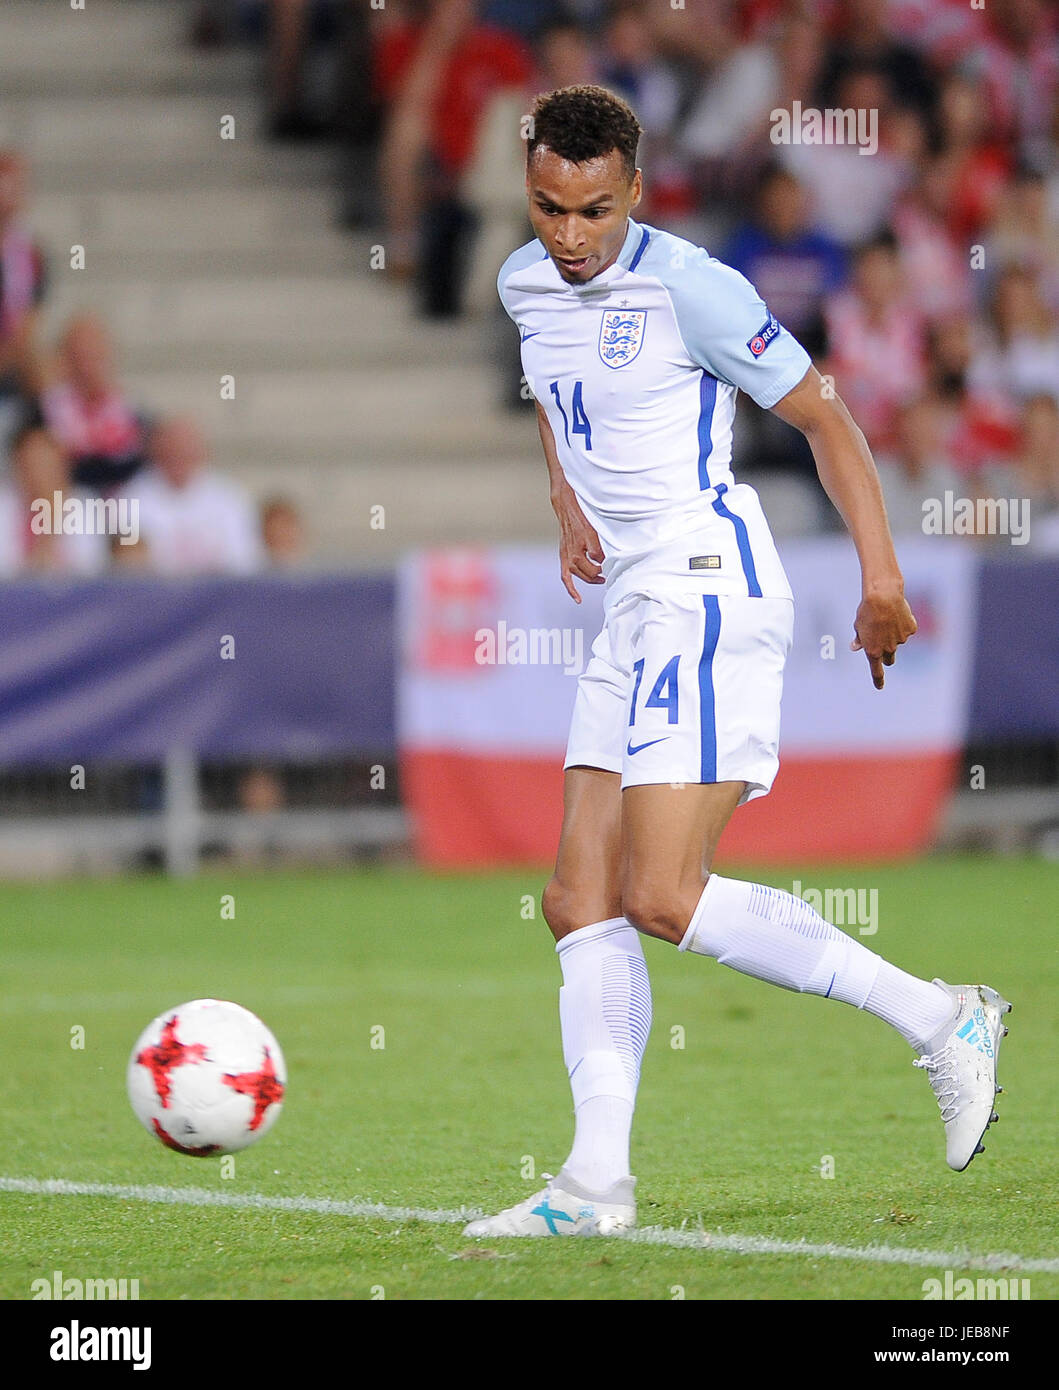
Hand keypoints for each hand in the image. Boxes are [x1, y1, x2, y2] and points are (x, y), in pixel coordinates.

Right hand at [552, 482, 603, 602]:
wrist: (567, 504)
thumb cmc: (584, 513)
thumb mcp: (598, 526)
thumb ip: (603, 543)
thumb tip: (608, 558)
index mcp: (586, 543)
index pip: (599, 562)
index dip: (608, 565)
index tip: (615, 564)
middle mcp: (575, 551)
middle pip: (589, 571)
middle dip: (600, 574)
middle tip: (610, 574)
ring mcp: (568, 554)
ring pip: (578, 574)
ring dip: (589, 579)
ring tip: (601, 580)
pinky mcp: (563, 555)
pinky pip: (565, 575)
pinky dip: (571, 588)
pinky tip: (578, 599)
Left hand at [851, 583, 917, 688]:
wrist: (883, 596)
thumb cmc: (867, 610)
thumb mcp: (859, 625)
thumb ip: (860, 639)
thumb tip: (854, 647)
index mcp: (873, 651)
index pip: (876, 671)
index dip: (878, 680)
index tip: (879, 687)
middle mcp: (888, 649)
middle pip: (889, 659)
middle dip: (886, 655)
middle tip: (881, 641)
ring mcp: (901, 640)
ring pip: (898, 642)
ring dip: (893, 635)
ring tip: (886, 618)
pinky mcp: (910, 630)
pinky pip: (907, 629)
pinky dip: (903, 624)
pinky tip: (897, 613)